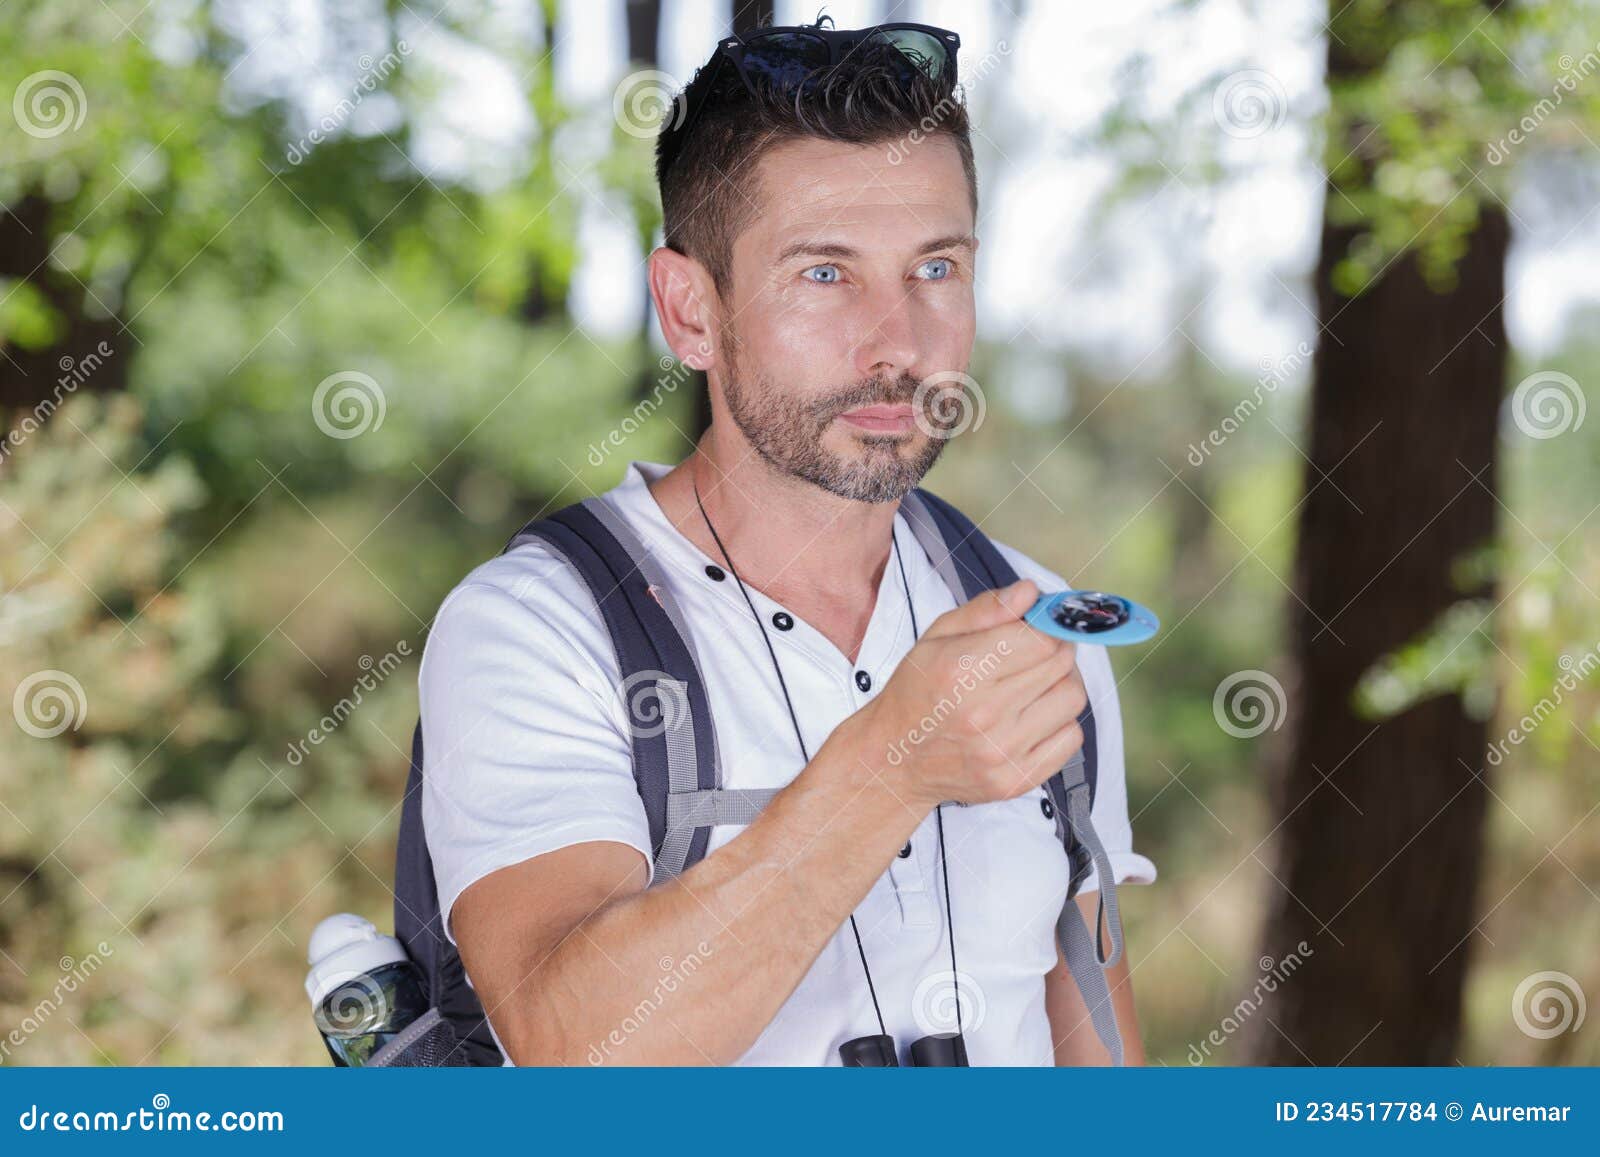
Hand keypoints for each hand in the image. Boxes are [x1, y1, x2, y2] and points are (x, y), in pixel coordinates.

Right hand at [845, 579, 1087, 809]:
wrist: (895, 759)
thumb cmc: (916, 693)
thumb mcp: (936, 637)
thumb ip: (986, 610)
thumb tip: (1030, 592)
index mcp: (962, 670)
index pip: (1039, 638)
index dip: (1047, 626)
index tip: (1040, 627)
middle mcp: (984, 712)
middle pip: (1060, 664)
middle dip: (1056, 650)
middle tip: (1039, 652)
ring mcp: (1001, 750)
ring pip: (1072, 699)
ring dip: (1063, 684)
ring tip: (1038, 683)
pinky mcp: (1015, 779)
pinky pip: (1071, 739)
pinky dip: (1062, 722)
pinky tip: (1036, 716)